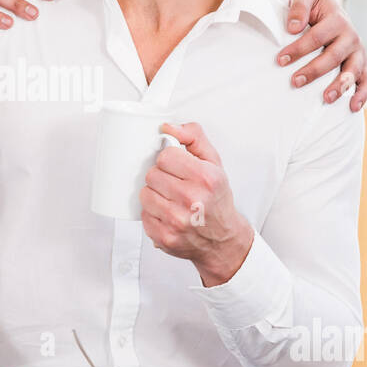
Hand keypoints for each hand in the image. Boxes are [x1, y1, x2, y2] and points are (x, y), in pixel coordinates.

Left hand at [141, 122, 253, 286]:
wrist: (223, 238)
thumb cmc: (217, 200)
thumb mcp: (214, 163)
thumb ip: (193, 137)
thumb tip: (168, 128)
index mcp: (205, 178)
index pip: (165, 156)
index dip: (170, 161)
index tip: (178, 168)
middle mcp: (192, 200)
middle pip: (152, 175)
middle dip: (162, 178)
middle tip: (176, 185)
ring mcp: (177, 221)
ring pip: (145, 194)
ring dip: (155, 195)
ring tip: (171, 200)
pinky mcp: (164, 237)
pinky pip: (144, 215)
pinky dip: (153, 214)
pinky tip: (168, 214)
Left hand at [277, 0, 366, 111]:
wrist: (329, 12)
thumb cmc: (313, 7)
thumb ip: (299, 4)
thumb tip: (293, 27)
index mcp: (337, 18)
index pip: (317, 36)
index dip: (299, 48)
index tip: (280, 59)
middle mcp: (351, 35)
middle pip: (334, 56)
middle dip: (314, 70)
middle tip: (295, 81)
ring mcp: (358, 52)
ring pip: (353, 70)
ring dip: (340, 85)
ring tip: (326, 98)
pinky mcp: (362, 65)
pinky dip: (362, 95)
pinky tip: (352, 107)